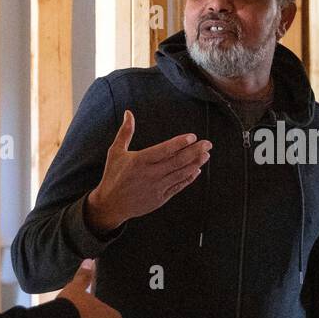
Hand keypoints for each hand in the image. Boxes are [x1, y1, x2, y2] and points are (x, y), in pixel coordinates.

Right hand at [84, 110, 210, 231]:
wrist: (110, 205)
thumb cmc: (113, 175)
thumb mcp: (116, 152)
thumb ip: (125, 132)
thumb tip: (129, 112)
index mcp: (139, 160)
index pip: (164, 150)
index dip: (180, 143)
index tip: (193, 136)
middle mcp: (150, 174)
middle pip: (177, 161)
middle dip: (195, 151)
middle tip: (208, 143)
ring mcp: (157, 187)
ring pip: (180, 173)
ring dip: (195, 163)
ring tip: (206, 155)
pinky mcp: (160, 198)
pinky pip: (178, 186)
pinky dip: (188, 178)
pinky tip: (197, 170)